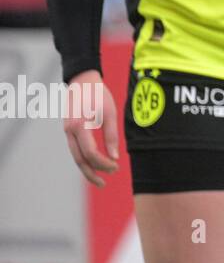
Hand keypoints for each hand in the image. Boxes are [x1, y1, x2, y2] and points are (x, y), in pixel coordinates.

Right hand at [63, 70, 118, 187]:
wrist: (82, 80)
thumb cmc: (98, 94)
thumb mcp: (109, 113)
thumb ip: (111, 135)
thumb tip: (115, 157)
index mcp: (79, 126)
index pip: (90, 153)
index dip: (103, 163)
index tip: (116, 167)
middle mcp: (69, 131)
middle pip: (79, 160)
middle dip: (92, 173)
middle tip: (105, 182)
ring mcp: (67, 131)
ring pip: (75, 156)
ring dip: (87, 169)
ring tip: (100, 179)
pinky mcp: (68, 130)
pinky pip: (75, 149)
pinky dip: (84, 159)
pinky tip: (94, 164)